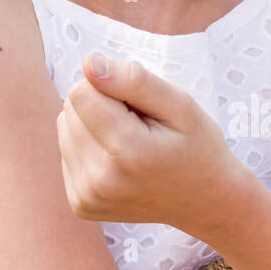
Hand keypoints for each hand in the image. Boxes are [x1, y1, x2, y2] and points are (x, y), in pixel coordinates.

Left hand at [57, 52, 243, 238]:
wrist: (206, 202)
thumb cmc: (197, 146)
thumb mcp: (180, 104)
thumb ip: (134, 80)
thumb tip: (89, 64)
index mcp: (129, 152)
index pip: (81, 93)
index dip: (110, 88)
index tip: (140, 106)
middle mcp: (102, 180)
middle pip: (70, 109)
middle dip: (101, 106)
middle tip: (139, 127)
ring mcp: (89, 197)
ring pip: (64, 128)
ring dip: (92, 126)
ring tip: (130, 144)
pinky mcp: (82, 205)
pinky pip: (67, 153)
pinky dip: (89, 149)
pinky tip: (119, 162)